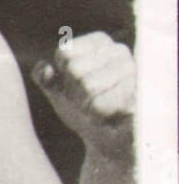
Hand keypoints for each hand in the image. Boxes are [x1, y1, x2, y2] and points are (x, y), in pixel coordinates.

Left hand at [31, 32, 134, 159]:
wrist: (107, 140)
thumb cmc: (82, 110)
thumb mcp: (58, 93)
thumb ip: (45, 79)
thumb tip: (44, 69)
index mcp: (100, 43)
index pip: (65, 53)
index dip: (62, 77)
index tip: (73, 86)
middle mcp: (119, 51)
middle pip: (75, 69)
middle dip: (74, 93)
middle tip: (86, 102)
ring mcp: (133, 72)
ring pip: (89, 86)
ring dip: (86, 105)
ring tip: (97, 109)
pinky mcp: (139, 94)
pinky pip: (104, 104)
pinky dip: (98, 116)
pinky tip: (108, 117)